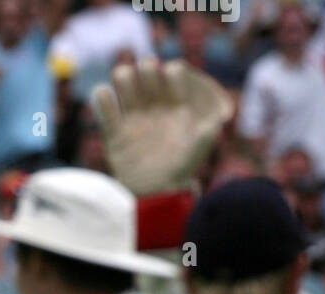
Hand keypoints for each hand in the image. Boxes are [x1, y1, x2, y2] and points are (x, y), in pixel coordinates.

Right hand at [94, 59, 233, 195]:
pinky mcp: (115, 131)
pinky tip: (107, 99)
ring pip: (124, 78)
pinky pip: (104, 104)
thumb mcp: (201, 146)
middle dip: (148, 70)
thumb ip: (209, 126)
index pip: (175, 70)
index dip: (174, 73)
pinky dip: (102, 97)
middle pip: (148, 67)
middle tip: (151, 91)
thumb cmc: (182, 169)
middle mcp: (155, 105)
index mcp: (177, 104)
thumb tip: (222, 113)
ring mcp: (134, 116)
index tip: (176, 92)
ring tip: (127, 92)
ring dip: (124, 76)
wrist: (155, 195)